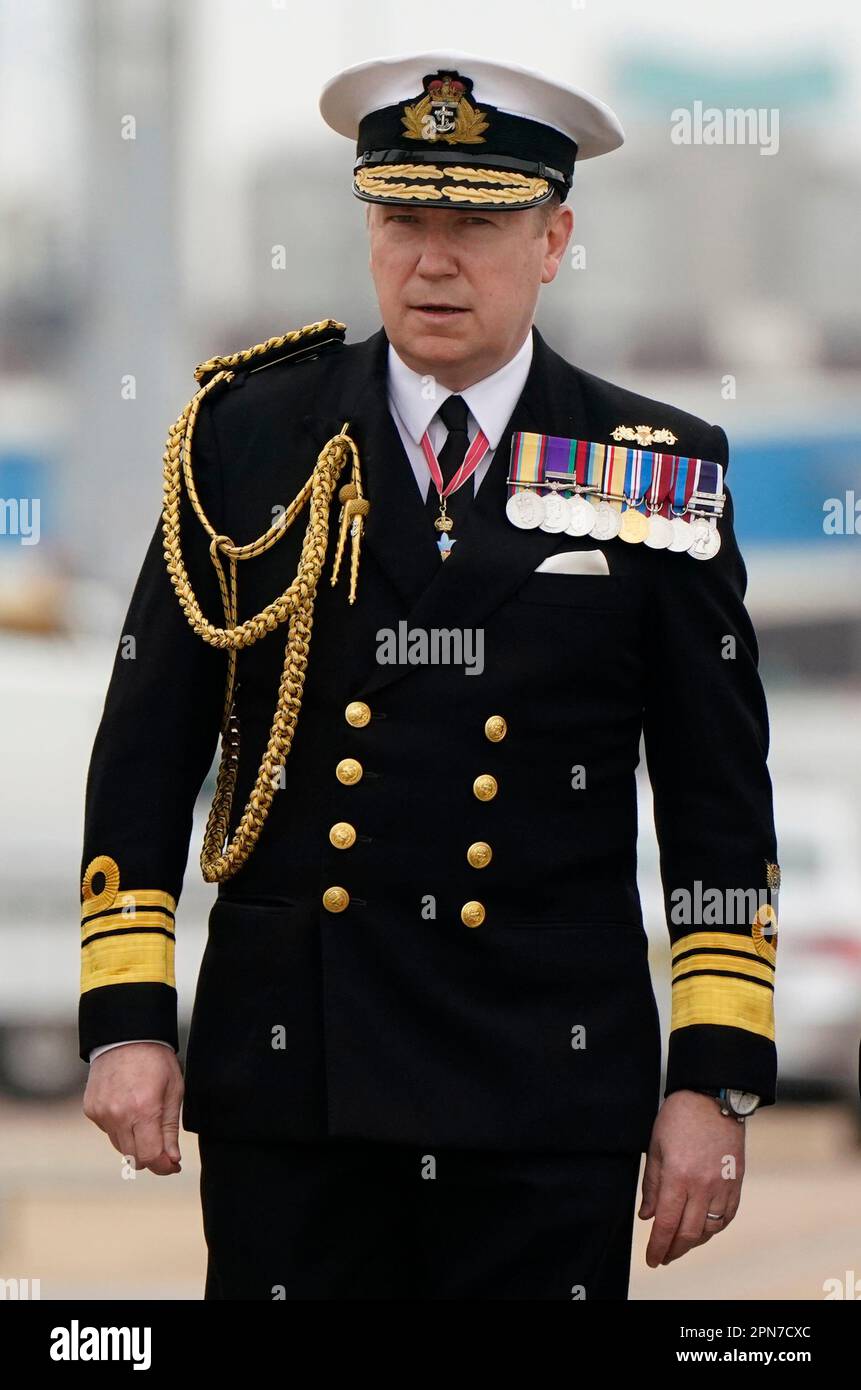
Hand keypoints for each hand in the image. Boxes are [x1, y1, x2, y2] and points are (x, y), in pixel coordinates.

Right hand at [83, 1042, 183, 1175]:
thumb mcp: (173, 1091)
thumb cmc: (156, 1060)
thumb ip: (170, 1129)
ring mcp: (101, 1113)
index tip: (173, 1165)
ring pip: (120, 1147)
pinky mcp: (91, 1110)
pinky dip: (120, 1129)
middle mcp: (118, 1115)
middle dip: (151, 1157)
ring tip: (146, 1121)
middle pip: (133, 1158)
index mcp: (143, 1109)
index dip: (164, 1167)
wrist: (126, 1036)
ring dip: (135, 1144)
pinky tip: (129, 1110)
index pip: (150, 1156)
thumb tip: (172, 1160)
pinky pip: (108, 1132)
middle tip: (164, 1149)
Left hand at [638, 1089, 744, 1266]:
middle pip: (688, 1233)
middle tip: (663, 1257)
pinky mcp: (736, 1182)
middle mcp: (703, 1186)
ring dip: (693, 1243)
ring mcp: (723, 1186)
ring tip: (680, 1245)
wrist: (714, 1097)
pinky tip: (703, 1230)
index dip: (658, 1246)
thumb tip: (646, 1216)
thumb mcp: (656, 1147)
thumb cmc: (679, 1117)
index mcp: (678, 1176)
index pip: (666, 1224)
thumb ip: (651, 1185)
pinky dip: (714, 1229)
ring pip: (709, 1229)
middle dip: (674, 1250)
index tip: (652, 1259)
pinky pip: (727, 1217)